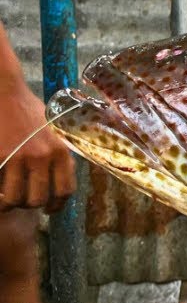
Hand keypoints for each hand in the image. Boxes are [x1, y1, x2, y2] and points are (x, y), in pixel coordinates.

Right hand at [0, 79, 75, 212]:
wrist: (6, 93)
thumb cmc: (29, 110)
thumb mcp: (54, 130)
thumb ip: (59, 151)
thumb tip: (63, 173)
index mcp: (61, 150)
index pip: (65, 190)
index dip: (57, 205)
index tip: (49, 209)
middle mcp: (44, 156)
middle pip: (39, 199)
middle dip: (30, 206)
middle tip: (23, 202)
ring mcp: (20, 157)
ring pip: (15, 199)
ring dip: (9, 204)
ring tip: (5, 200)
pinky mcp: (0, 157)